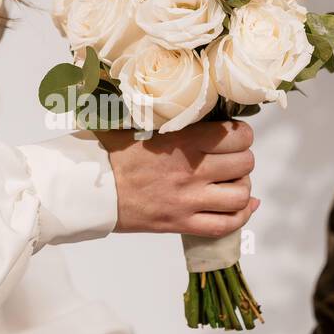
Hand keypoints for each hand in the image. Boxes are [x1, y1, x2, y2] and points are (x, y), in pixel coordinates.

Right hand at [98, 120, 257, 237]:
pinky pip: (224, 225)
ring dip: (242, 187)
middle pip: (244, 164)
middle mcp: (191, 171)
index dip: (242, 135)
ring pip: (239, 195)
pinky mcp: (180, 224)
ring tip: (231, 183)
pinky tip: (242, 207)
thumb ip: (170, 118)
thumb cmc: (110, 153)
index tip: (234, 136)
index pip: (237, 136)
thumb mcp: (139, 124)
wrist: (89, 189)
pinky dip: (240, 216)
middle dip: (242, 160)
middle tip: (230, 159)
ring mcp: (188, 200)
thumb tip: (193, 107)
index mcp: (183, 141)